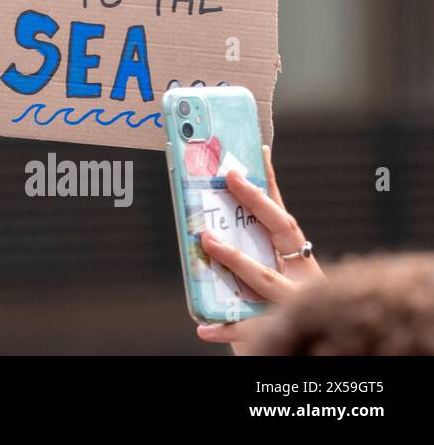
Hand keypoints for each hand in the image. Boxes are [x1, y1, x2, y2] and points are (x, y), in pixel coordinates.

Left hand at [195, 145, 324, 352]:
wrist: (299, 355)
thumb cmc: (276, 313)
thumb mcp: (268, 278)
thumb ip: (251, 252)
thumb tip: (209, 223)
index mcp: (301, 261)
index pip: (284, 217)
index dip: (271, 185)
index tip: (257, 152)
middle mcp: (304, 279)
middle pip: (283, 234)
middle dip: (257, 203)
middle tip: (229, 177)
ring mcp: (295, 306)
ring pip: (265, 278)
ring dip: (234, 257)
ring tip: (206, 240)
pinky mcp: (281, 334)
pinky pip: (250, 329)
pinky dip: (225, 328)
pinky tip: (202, 327)